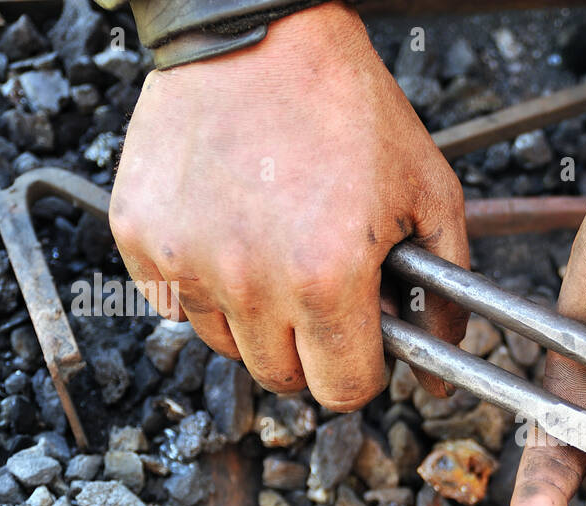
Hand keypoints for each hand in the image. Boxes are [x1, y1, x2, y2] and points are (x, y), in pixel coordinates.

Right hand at [110, 3, 466, 408]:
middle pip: (281, 378)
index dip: (363, 371)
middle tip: (324, 294)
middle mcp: (251, 280)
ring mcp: (187, 261)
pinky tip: (231, 234)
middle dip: (312, 349)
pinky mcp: (141, 237)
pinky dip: (204, 285)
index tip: (364, 343)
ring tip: (276, 253)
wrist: (261, 32)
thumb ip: (444, 295)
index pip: (343, 390)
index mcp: (327, 278)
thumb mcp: (429, 196)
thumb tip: (442, 373)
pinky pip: (175, 303)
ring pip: (226, 346)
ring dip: (256, 320)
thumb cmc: (348, 105)